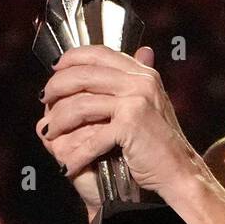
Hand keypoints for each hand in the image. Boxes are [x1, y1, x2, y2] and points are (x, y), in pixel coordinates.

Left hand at [36, 45, 199, 209]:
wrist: (179, 171)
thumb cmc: (159, 142)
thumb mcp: (150, 103)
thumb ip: (134, 80)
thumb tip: (139, 52)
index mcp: (142, 73)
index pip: (98, 53)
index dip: (71, 58)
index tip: (55, 69)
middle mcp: (140, 82)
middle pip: (82, 74)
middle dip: (56, 87)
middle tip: (45, 101)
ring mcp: (136, 102)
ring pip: (80, 105)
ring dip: (58, 121)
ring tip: (49, 133)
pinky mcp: (130, 126)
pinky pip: (91, 138)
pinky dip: (76, 155)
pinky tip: (67, 166)